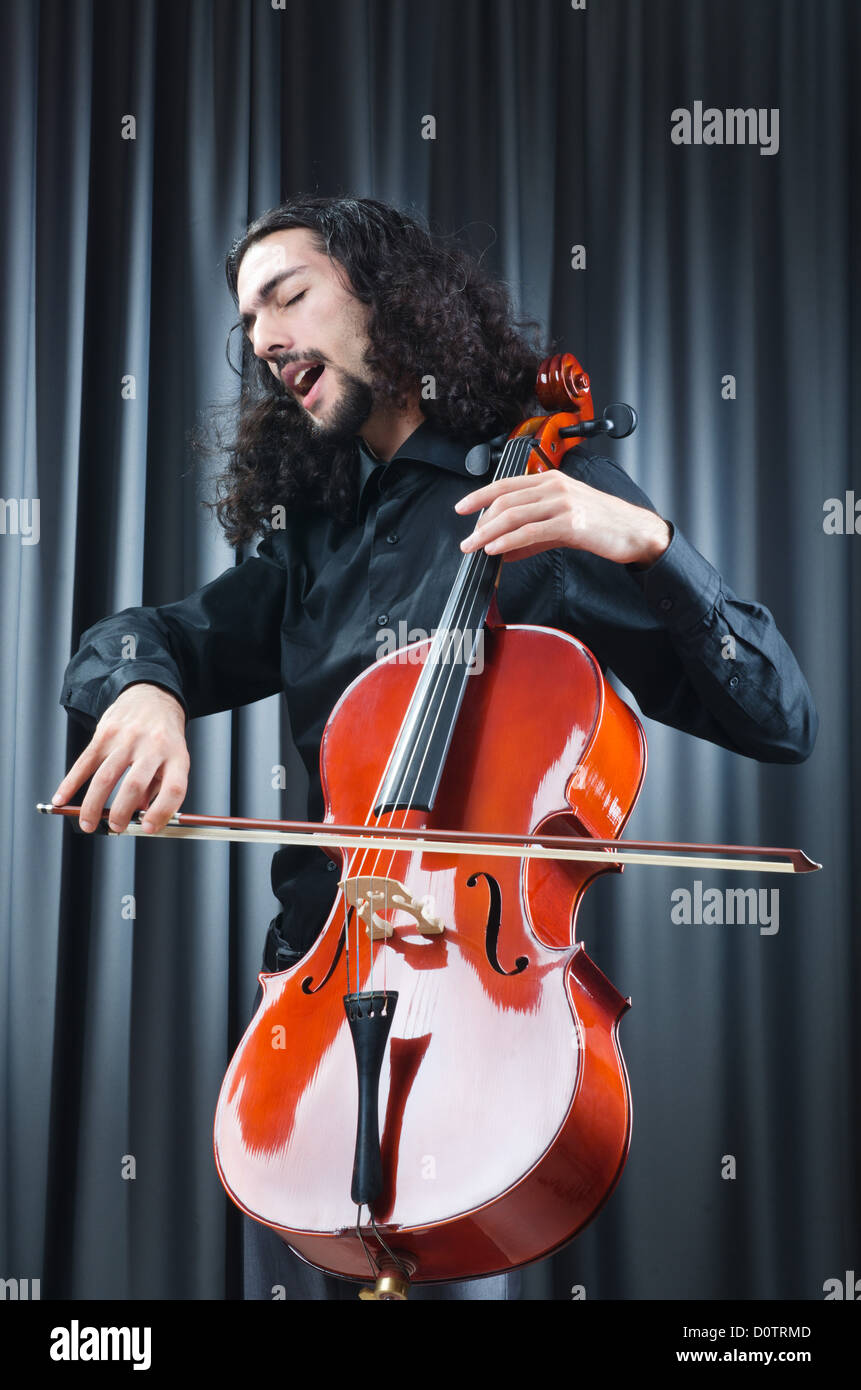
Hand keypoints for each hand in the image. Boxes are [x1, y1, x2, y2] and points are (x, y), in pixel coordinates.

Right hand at [52, 683, 189, 834]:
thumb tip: (140, 816)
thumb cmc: (164, 737)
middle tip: (115, 827)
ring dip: (93, 805)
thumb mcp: (174, 760)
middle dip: (121, 812)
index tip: (147, 828)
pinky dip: (70, 784)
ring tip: (88, 823)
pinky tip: (61, 799)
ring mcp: (127, 739)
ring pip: (105, 777)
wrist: (152, 697)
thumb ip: (159, 789)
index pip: (172, 789)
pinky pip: (85, 763)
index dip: (161, 812)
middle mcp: (152, 746)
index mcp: (176, 756)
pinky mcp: (105, 734)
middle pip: (134, 785)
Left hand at [455, 471, 670, 567]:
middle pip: (505, 500)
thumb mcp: (562, 524)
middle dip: (480, 521)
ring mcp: (562, 502)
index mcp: (551, 480)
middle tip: (466, 540)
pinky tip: (495, 550)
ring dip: (488, 533)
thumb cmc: (602, 524)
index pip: (506, 484)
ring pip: (513, 515)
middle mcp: (554, 486)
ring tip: (474, 547)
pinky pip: (530, 532)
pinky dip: (508, 541)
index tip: (461, 507)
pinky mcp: (570, 523)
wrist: (634, 531)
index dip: (479, 495)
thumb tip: (504, 549)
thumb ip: (533, 535)